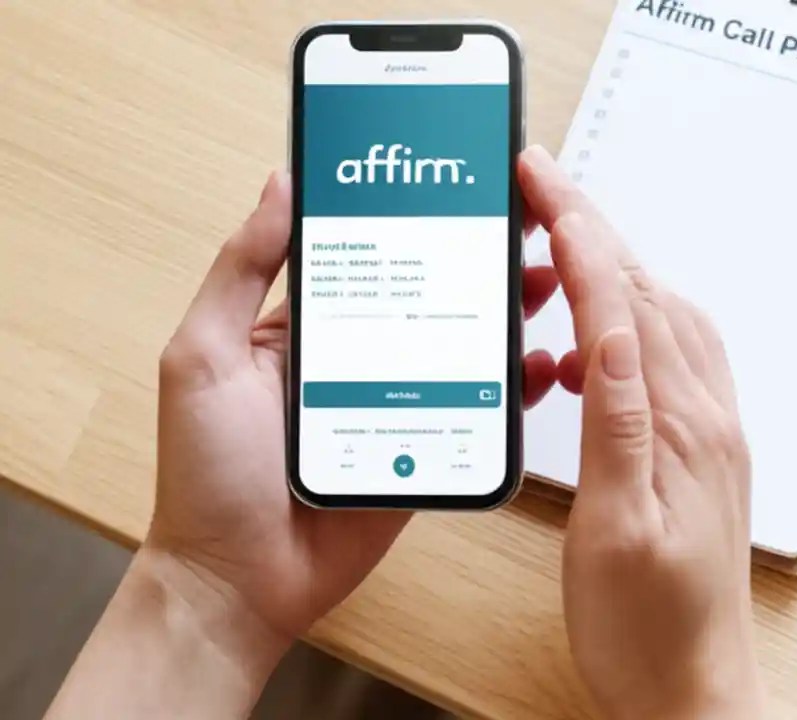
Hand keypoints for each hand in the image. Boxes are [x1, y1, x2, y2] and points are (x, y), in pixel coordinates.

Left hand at [146, 171, 562, 644]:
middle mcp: (356, 360)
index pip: (368, 259)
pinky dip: (511, 391)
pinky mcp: (422, 450)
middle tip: (519, 229)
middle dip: (475, 263)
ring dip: (502, 317)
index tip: (452, 187)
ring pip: (459, 350)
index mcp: (306, 329)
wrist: (239, 581)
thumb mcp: (203, 355)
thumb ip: (240, 271)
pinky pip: (474, 413)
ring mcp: (394, 405)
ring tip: (541, 283)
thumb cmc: (206, 473)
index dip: (409, 223)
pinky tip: (534, 366)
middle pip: (427, 299)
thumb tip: (279, 187)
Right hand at [519, 147, 764, 719]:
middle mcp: (704, 418)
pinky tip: (604, 338)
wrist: (695, 688)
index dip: (580, 231)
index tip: (542, 182)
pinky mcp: (704, 451)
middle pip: (646, 294)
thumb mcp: (615, 529)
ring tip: (563, 244)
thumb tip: (609, 334)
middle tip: (541, 188)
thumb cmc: (648, 627)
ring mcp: (710, 432)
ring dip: (615, 271)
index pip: (622, 302)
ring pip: (663, 319)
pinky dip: (635, 324)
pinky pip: (674, 360)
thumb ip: (618, 425)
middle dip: (594, 230)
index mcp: (676, 429)